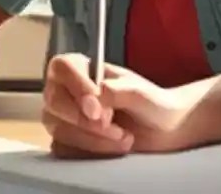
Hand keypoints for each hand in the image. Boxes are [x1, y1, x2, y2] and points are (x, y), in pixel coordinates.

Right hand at [42, 54, 191, 157]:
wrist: (166, 131)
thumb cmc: (153, 104)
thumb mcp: (140, 93)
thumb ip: (115, 91)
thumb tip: (94, 98)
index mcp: (83, 68)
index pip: (62, 67)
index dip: (77, 88)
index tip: (97, 109)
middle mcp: (68, 90)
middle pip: (54, 102)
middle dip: (85, 121)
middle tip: (112, 125)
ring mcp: (65, 117)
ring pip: (59, 129)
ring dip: (93, 139)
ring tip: (123, 138)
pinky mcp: (69, 142)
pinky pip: (65, 150)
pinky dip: (91, 152)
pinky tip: (112, 148)